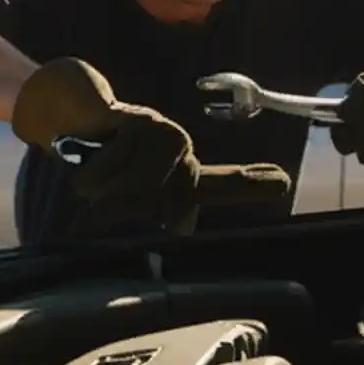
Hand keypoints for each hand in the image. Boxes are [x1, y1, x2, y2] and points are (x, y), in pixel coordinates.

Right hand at [12, 58, 291, 234]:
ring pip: (130, 189)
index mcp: (187, 179)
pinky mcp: (141, 122)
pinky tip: (93, 156)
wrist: (80, 121)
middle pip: (161, 206)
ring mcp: (166, 136)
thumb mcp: (120, 204)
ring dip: (103, 191)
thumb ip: (117, 222)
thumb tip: (108, 243)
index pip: (227, 184)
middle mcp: (184, 154)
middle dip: (127, 212)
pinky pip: (110, 169)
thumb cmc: (107, 171)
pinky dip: (92, 174)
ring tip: (99, 176)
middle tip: (109, 200)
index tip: (283, 181)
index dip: (253, 184)